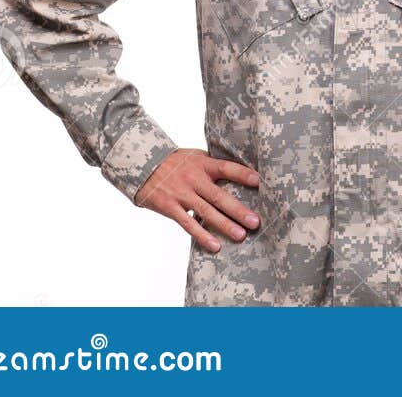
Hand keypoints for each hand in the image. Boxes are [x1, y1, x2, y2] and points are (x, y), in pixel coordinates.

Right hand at [134, 149, 260, 252]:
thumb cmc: (175, 162)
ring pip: (206, 212)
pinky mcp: (170, 207)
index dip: (243, 174)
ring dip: (224, 225)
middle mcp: (193, 179)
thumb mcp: (195, 157)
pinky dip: (201, 235)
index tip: (260, 182)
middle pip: (219, 196)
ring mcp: (181, 194)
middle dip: (238, 210)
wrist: (142, 165)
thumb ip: (214, 166)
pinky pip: (188, 223)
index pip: (226, 168)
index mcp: (203, 164)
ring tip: (240, 236)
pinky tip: (215, 245)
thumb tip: (244, 174)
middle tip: (255, 222)